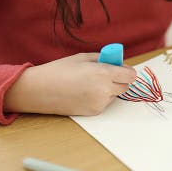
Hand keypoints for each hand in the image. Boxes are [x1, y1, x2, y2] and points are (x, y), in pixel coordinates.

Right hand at [3, 53, 135, 115]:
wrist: (40, 90)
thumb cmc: (60, 70)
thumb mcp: (83, 58)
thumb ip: (103, 59)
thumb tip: (116, 62)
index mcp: (103, 73)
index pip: (130, 75)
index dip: (127, 71)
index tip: (122, 68)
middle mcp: (104, 90)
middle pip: (125, 86)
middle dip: (120, 79)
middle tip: (106, 74)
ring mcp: (99, 103)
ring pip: (115, 95)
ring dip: (110, 89)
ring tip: (90, 83)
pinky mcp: (93, 112)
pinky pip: (105, 103)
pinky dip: (100, 97)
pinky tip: (84, 92)